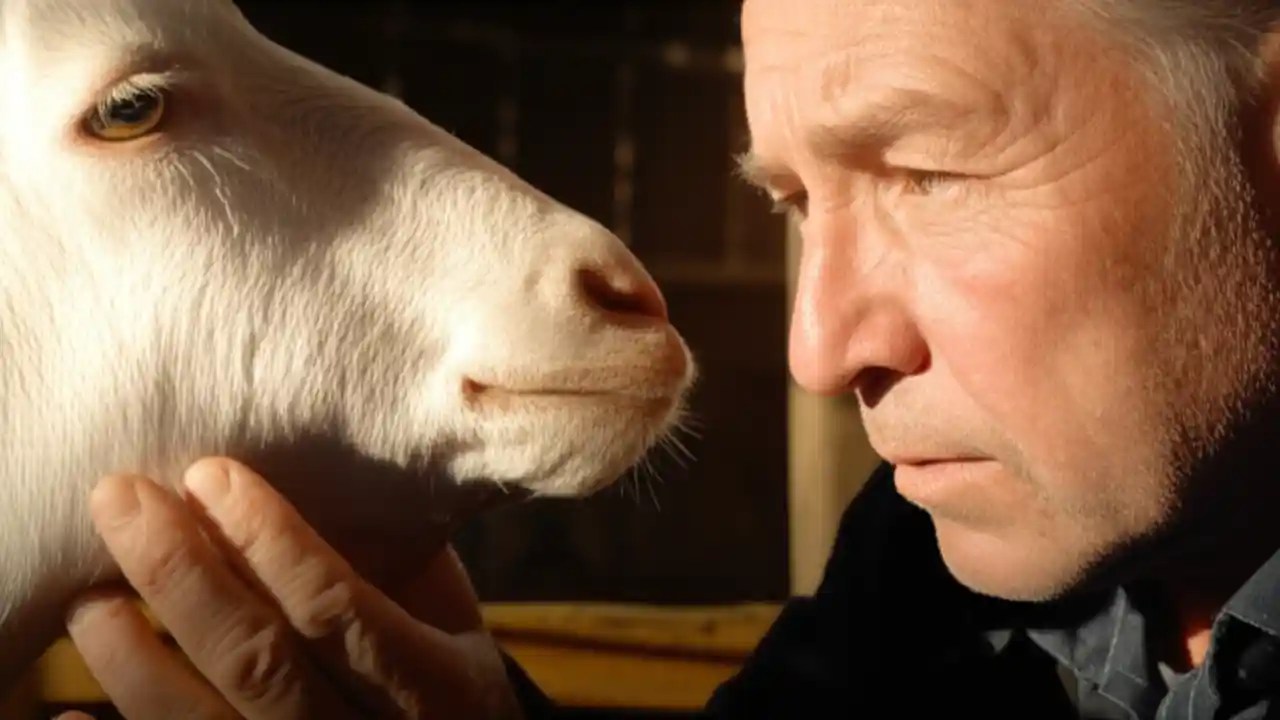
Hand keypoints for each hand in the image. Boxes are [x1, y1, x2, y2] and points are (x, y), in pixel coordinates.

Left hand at [55, 457, 523, 719]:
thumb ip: (396, 563)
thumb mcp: (453, 621)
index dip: (269, 539)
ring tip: (91, 598)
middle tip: (120, 498)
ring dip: (133, 658)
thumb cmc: (452, 687)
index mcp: (436, 688)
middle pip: (257, 661)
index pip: (336, 608)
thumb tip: (309, 477)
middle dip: (181, 573)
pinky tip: (67, 715)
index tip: (211, 473)